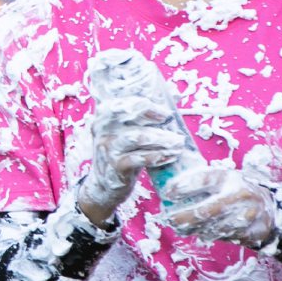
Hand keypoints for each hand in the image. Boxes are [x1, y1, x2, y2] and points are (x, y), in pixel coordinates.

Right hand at [76, 92, 186, 224]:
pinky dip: (158, 156)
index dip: (146, 104)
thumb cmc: (122, 153)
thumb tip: (175, 95)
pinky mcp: (117, 166)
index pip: (124, 102)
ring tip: (178, 142)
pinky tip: (171, 156)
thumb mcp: (126, 132)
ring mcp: (109, 148)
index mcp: (104, 116)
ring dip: (161, 138)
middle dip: (154, 115)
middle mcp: (103, 129)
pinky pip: (141, 158)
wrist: (104, 185)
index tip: (165, 113)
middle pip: (129, 114)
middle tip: (172, 121)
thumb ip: (144, 116)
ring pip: (138, 137)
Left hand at [160, 167, 274, 247]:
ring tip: (181, 228)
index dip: (184, 186)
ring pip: (215, 227)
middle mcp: (240, 194)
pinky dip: (210, 235)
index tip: (167, 193)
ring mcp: (248, 215)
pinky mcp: (252, 232)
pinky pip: (225, 237)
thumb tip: (169, 189)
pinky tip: (200, 233)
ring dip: (195, 229)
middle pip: (208, 209)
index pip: (204, 179)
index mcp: (229, 178)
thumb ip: (203, 183)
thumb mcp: (223, 180)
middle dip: (186, 216)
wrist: (268, 208)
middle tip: (170, 219)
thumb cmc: (235, 191)